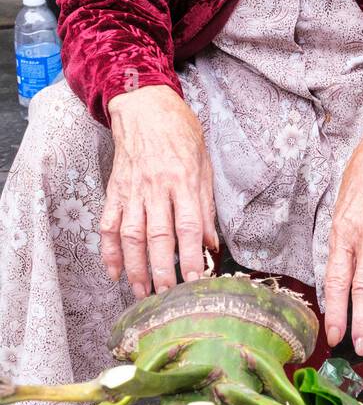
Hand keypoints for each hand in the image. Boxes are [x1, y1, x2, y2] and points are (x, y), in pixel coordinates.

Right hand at [102, 85, 219, 296]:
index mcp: (183, 180)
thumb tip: (210, 244)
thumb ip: (205, 207)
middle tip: (167, 297)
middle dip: (162, 270)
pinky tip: (113, 271)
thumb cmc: (181, 134)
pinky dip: (109, 250)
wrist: (145, 107)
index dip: (191, 256)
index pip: (187, 226)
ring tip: (141, 292)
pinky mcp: (115, 190)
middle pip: (157, 235)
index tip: (195, 280)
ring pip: (131, 235)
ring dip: (135, 267)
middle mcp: (156, 187)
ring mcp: (132, 190)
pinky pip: (109, 224)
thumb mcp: (204, 165)